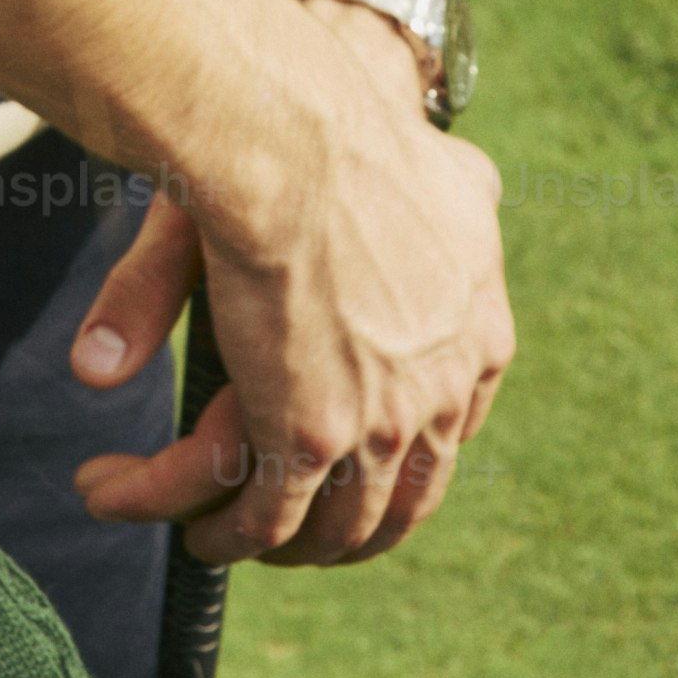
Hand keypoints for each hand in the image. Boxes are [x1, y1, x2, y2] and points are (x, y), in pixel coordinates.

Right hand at [66, 3, 511, 568]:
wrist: (295, 131)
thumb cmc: (327, 131)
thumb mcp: (345, 187)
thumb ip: (356, 230)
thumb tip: (277, 246)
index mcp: (481, 334)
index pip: (451, 435)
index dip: (400, 464)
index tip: (353, 470)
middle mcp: (446, 390)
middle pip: (400, 501)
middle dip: (345, 531)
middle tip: (292, 538)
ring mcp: (384, 421)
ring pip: (332, 525)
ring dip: (275, 546)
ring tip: (224, 539)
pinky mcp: (313, 434)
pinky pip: (267, 516)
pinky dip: (228, 538)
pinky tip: (196, 537)